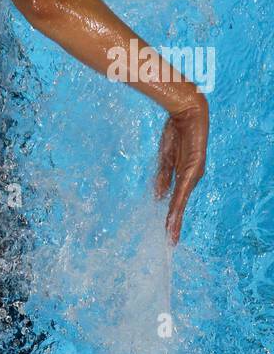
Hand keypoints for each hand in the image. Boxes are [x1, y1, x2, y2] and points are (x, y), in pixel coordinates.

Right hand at [154, 92, 208, 244]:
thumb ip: (163, 177)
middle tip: (170, 240)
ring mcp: (193, 174)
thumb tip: (159, 197)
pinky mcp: (194, 168)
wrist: (186, 112)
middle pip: (180, 205)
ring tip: (170, 234)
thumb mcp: (166, 158)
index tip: (168, 232)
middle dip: (175, 223)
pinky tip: (173, 213)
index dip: (173, 216)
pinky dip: (177, 203)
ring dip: (176, 218)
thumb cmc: (176, 132)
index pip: (177, 199)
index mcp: (184, 175)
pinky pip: (182, 189)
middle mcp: (191, 178)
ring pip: (182, 200)